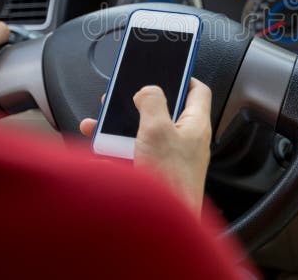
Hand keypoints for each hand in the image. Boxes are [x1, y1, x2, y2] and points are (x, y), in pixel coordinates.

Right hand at [80, 78, 211, 216]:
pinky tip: (100, 151)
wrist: (163, 228)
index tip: (168, 68)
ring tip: (101, 124)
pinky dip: (116, 151)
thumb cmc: (171, 182)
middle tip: (123, 96)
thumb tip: (149, 89)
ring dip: (121, 127)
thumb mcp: (158, 130)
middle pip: (163, 110)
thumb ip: (152, 102)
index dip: (183, 76)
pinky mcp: (154, 174)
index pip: (197, 90)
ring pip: (143, 133)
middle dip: (139, 103)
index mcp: (195, 124)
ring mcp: (170, 158)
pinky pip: (133, 155)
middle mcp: (185, 140)